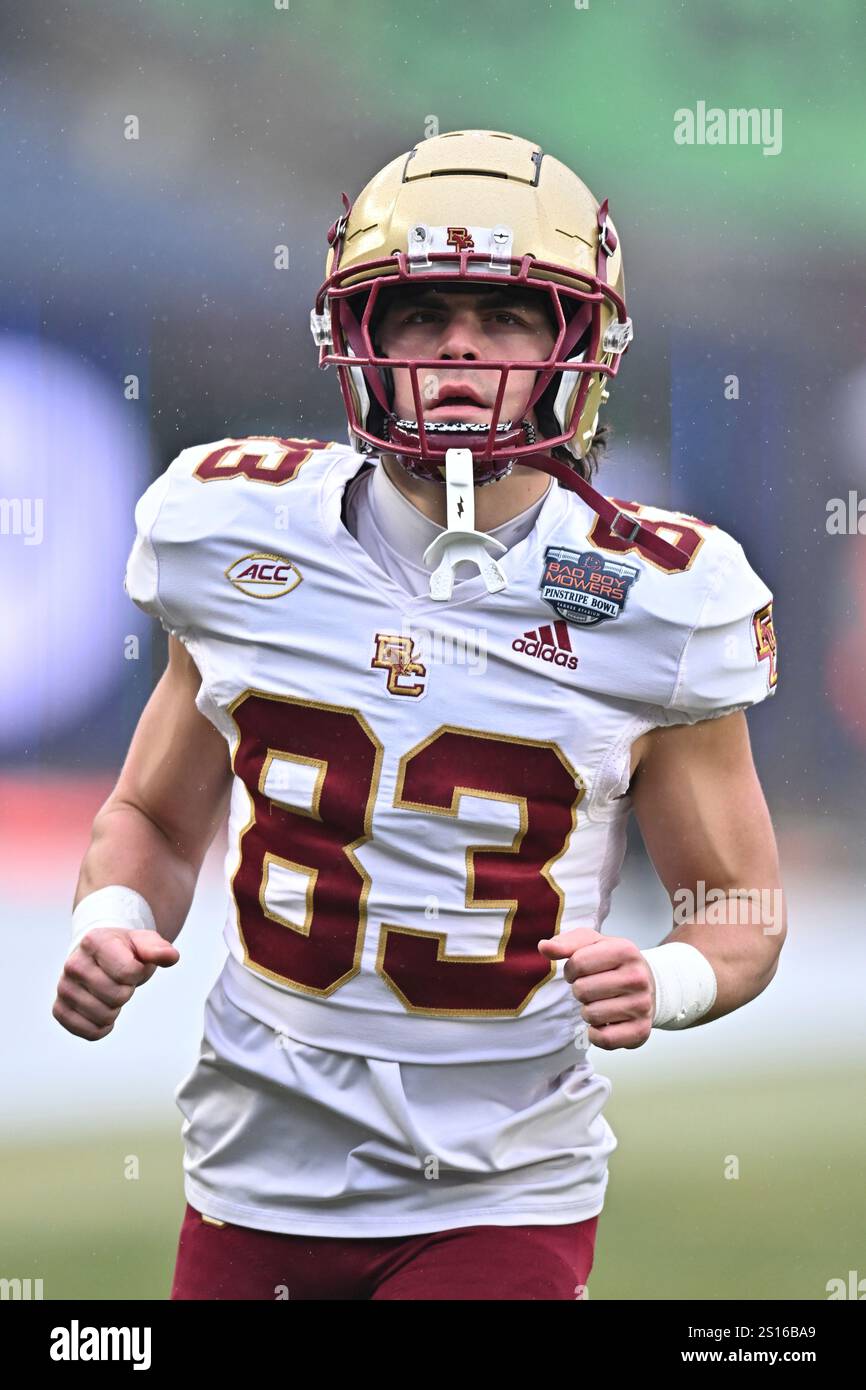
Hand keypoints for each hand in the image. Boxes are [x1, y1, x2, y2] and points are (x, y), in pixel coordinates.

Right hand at [52, 927, 179, 1040]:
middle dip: (127, 991)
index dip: (139, 973)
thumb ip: (158, 949)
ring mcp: (64, 988)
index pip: (128, 972)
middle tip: (121, 981)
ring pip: (104, 1017)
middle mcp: (73, 964)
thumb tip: (171, 957)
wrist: (98, 954)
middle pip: (117, 997)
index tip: (133, 965)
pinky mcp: (60, 1010)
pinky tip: (102, 1011)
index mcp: (94, 942)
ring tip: (110, 992)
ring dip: (115, 1009)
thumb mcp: (144, 941)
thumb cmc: (124, 949)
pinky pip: (89, 1032)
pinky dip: (102, 1027)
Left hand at [538, 927, 654, 1050]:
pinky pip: (604, 1039)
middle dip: (580, 991)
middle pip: (581, 990)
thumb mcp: (593, 944)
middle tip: (594, 988)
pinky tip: (605, 1022)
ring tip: (602, 1002)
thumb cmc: (613, 963)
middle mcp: (638, 978)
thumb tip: (543, 947)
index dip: (571, 970)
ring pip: (590, 1015)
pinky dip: (596, 1034)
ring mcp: (642, 1006)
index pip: (577, 963)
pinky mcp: (641, 1031)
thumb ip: (566, 943)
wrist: (650, 985)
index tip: (580, 972)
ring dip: (588, 1011)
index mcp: (625, 950)